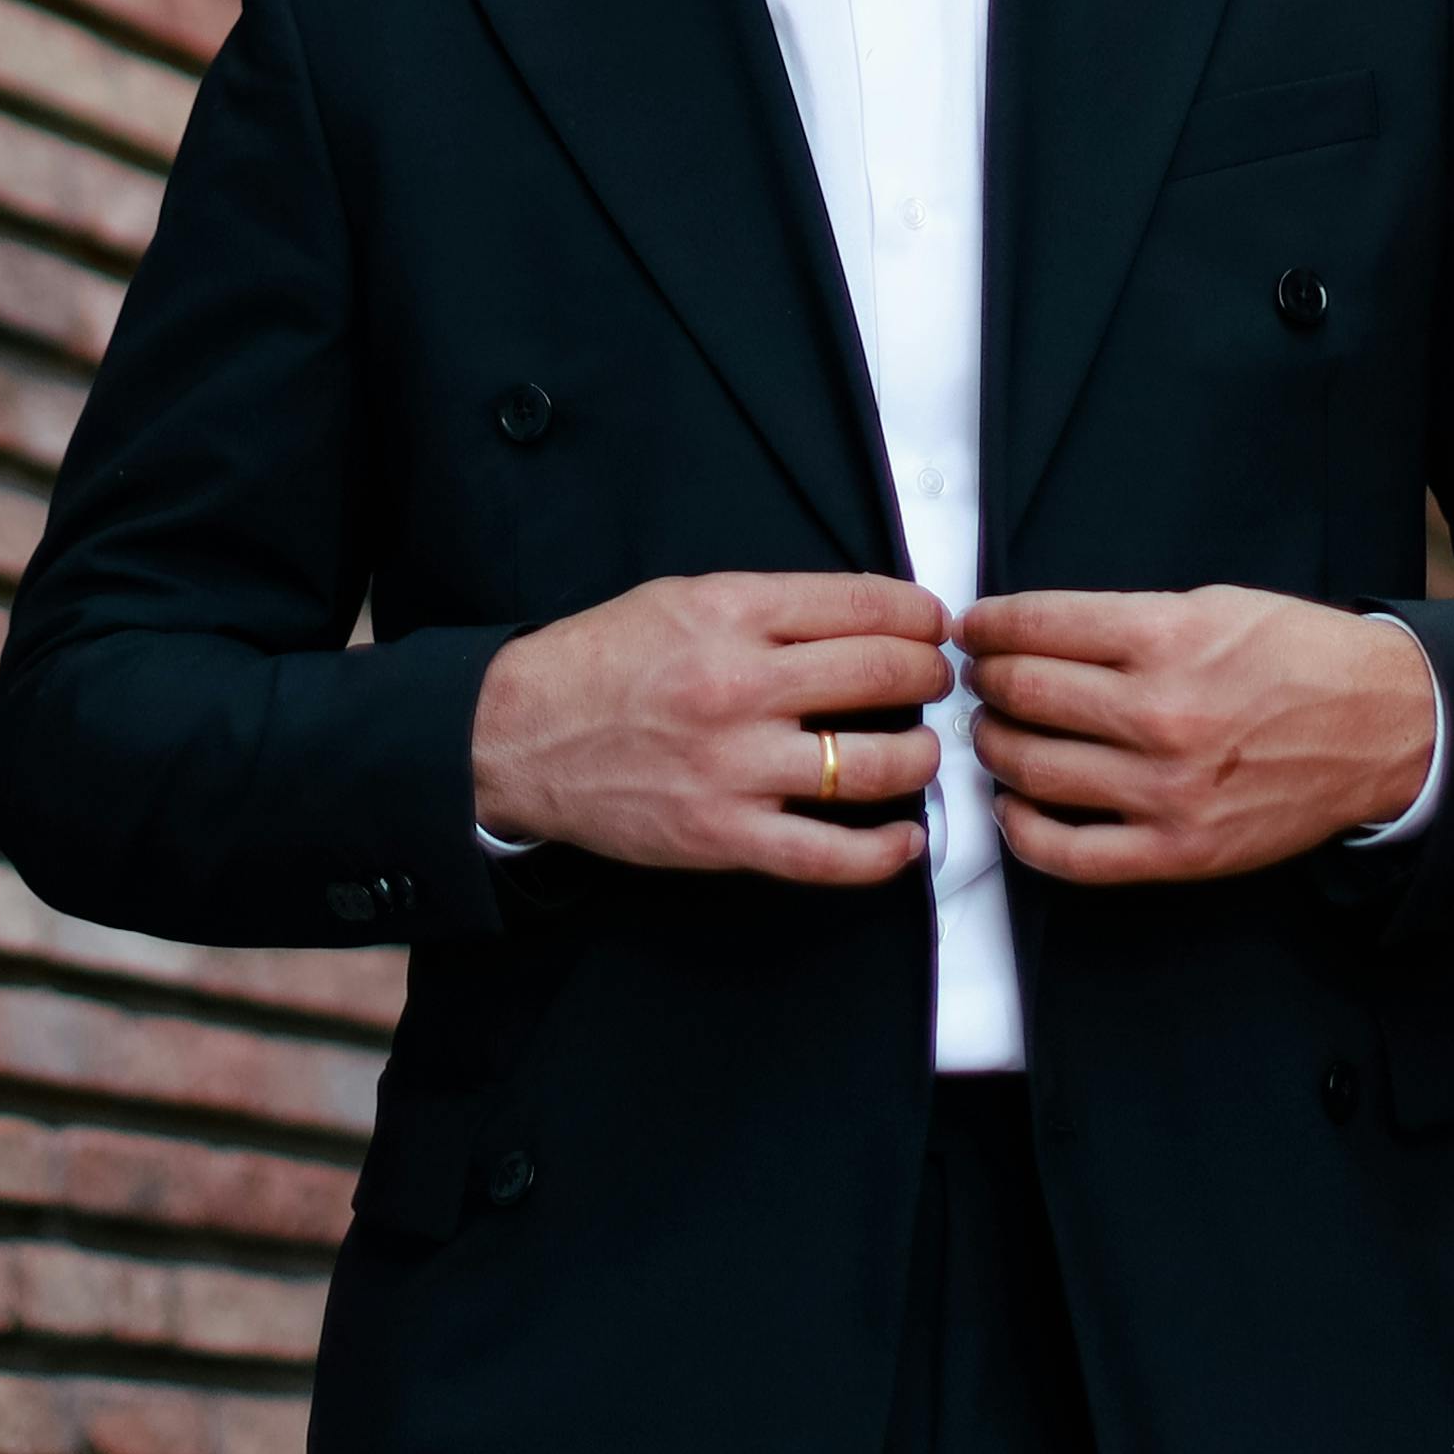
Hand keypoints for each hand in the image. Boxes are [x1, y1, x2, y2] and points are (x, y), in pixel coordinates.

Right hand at [472, 574, 955, 880]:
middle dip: (929, 676)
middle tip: (935, 682)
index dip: (919, 615)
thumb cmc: (599, 662)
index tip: (934, 626)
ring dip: (920, 757)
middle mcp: (739, 685)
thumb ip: (770, 607)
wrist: (518, 734)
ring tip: (920, 751)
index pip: (863, 604)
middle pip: (882, 675)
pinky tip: (906, 840)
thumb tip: (864, 616)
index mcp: (730, 614)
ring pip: (874, 765)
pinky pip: (828, 854)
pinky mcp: (724, 835)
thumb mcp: (682, 599)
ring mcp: (734, 766)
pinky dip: (884, 854)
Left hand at [959, 588, 1436, 886]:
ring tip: (992, 732)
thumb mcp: (1213, 605)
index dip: (986, 626)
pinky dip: (1022, 830)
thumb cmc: (1299, 658)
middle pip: (1024, 693)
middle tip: (977, 678)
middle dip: (985, 680)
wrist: (1385, 728)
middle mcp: (1160, 713)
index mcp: (1167, 637)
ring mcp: (1167, 789)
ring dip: (994, 745)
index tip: (972, 629)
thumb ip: (1125, 621)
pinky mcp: (1180, 848)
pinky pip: (1071, 853)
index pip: (1035, 625)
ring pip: (1033, 768)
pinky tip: (1011, 805)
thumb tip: (1035, 632)